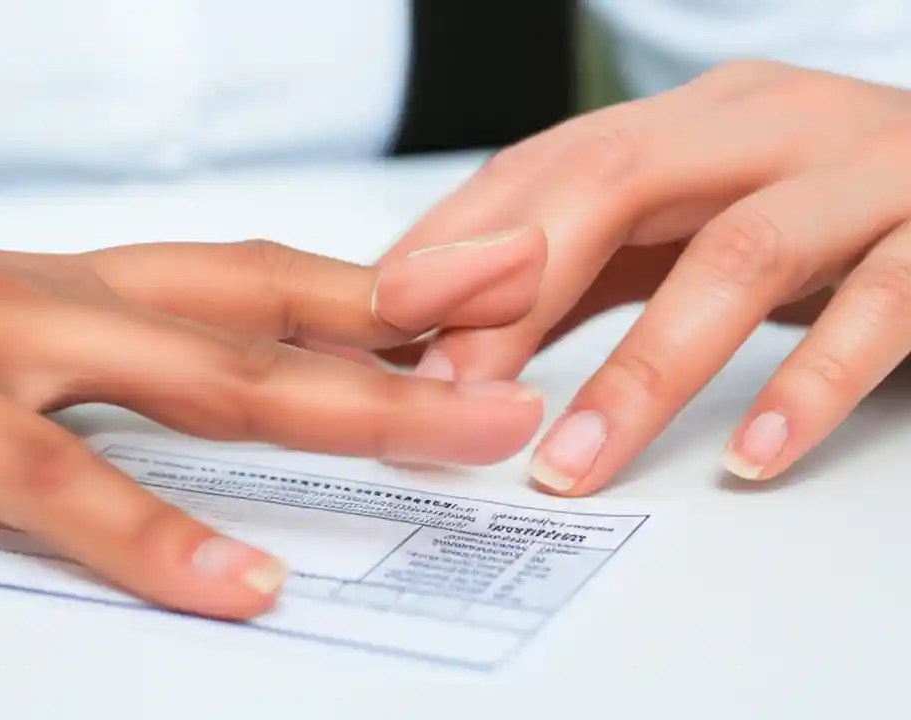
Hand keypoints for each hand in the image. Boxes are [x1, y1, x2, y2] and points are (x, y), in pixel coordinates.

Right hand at [0, 217, 545, 618]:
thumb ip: (76, 375)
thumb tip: (171, 416)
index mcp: (72, 288)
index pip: (254, 277)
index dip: (370, 290)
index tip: (475, 310)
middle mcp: (56, 300)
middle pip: (265, 319)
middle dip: (404, 346)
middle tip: (523, 371)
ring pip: (196, 381)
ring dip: (337, 412)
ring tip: (455, 445)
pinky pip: (52, 482)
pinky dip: (148, 538)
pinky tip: (236, 586)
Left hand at [384, 60, 910, 494]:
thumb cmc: (821, 211)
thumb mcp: (680, 227)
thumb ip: (579, 274)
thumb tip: (448, 343)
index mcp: (687, 121)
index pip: (543, 167)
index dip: (456, 245)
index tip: (385, 328)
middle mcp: (765, 127)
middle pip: (615, 185)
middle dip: (516, 290)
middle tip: (448, 392)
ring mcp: (860, 176)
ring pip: (735, 257)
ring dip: (639, 374)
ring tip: (569, 465)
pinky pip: (877, 309)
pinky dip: (809, 387)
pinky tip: (751, 455)